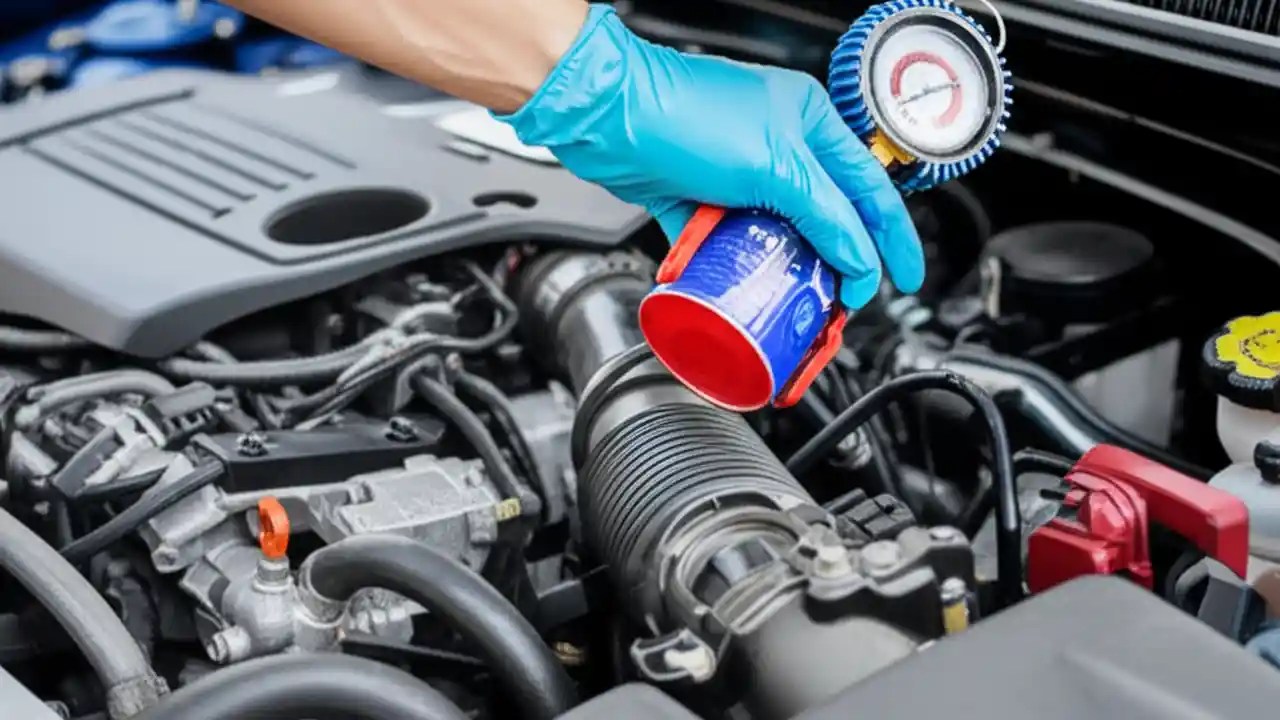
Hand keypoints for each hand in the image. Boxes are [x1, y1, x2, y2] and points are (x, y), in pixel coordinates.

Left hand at [495, 4, 923, 307]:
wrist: (606, 117)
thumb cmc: (683, 115)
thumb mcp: (774, 166)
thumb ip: (824, 215)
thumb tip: (857, 257)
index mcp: (810, 123)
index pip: (870, 189)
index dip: (892, 240)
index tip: (902, 279)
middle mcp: (779, 146)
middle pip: (826, 218)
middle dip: (839, 264)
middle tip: (846, 303)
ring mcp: (738, 174)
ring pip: (777, 236)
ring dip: (785, 270)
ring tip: (798, 305)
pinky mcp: (700, 199)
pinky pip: (727, 244)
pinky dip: (731, 266)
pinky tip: (737, 288)